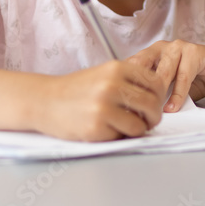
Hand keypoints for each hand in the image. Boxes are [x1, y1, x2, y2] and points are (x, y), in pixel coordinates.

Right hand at [30, 59, 174, 141]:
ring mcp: (103, 107)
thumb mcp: (104, 73)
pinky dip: (119, 136)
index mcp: (117, 68)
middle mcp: (112, 85)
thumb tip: (159, 95)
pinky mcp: (96, 128)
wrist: (44, 100)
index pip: (155, 82)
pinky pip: (121, 136)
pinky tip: (108, 129)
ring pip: (140, 125)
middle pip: (152, 104)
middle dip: (154, 116)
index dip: (160, 96)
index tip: (156, 103)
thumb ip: (129, 80)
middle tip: (149, 121)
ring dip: (139, 129)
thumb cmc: (76, 89)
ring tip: (129, 127)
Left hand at [127, 40, 204, 112]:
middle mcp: (163, 47)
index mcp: (152, 53)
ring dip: (158, 94)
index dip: (126, 86)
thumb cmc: (196, 80)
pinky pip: (183, 76)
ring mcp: (179, 47)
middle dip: (139, 90)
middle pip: (143, 68)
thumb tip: (136, 112)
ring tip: (154, 111)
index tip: (123, 106)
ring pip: (163, 72)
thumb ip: (156, 93)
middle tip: (136, 111)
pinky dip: (178, 94)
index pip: (131, 67)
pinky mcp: (195, 52)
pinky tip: (174, 107)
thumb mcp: (170, 87)